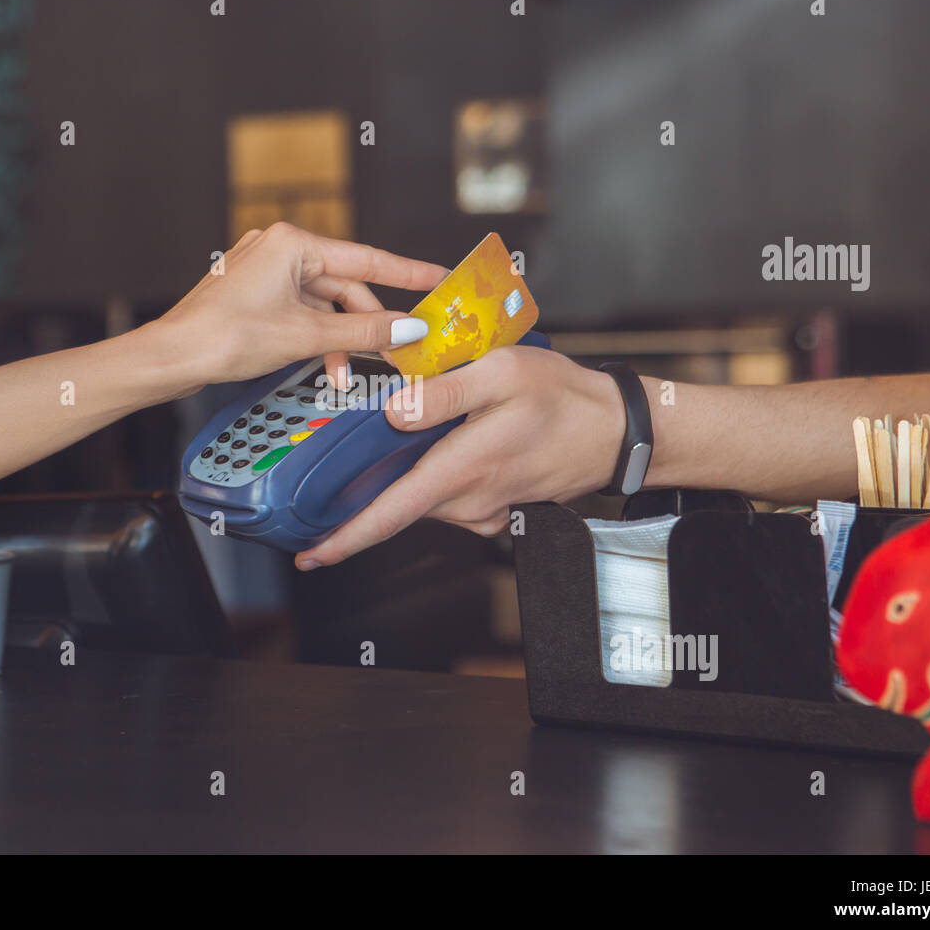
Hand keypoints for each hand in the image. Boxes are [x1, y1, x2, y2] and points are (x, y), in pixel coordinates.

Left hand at [156, 223, 443, 388]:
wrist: (171, 358)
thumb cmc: (224, 338)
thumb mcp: (305, 335)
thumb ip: (363, 330)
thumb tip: (408, 328)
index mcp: (294, 243)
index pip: (367, 259)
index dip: (407, 273)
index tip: (438, 278)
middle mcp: (280, 248)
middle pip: (344, 286)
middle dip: (365, 326)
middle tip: (393, 354)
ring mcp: (266, 270)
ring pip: (323, 304)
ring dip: (337, 340)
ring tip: (342, 375)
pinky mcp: (256, 294)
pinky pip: (301, 311)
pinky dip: (316, 337)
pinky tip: (322, 363)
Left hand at [294, 346, 626, 568]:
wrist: (618, 431)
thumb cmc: (565, 399)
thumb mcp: (502, 373)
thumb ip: (443, 392)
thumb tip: (394, 412)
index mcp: (460, 470)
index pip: (390, 515)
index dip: (346, 539)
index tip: (311, 556)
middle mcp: (468, 500)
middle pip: (400, 498)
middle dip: (374, 480)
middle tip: (362, 447)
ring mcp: (483, 508)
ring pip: (425, 492)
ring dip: (414, 468)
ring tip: (431, 425)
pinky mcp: (494, 507)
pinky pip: (450, 493)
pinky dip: (440, 472)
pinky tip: (459, 439)